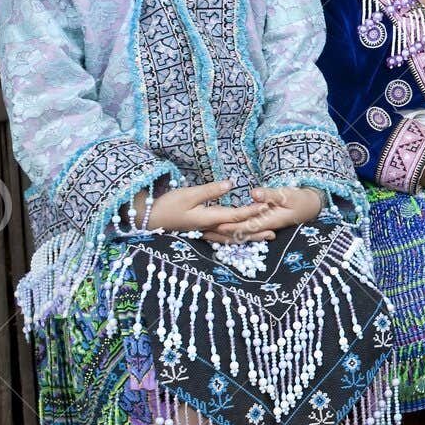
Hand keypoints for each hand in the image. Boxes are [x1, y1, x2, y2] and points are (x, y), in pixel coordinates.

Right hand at [139, 180, 265, 236]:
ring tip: (268, 237)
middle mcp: (210, 229)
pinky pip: (224, 239)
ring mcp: (206, 234)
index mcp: (209, 219)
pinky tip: (244, 239)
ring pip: (233, 238)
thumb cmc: (167, 204)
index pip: (237, 216)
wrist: (148, 220)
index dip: (253, 210)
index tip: (269, 205)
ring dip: (251, 237)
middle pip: (239, 231)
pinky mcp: (202, 234)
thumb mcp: (187, 194)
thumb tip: (231, 184)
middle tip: (276, 229)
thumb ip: (210, 191)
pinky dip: (237, 239)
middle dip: (257, 229)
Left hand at [210, 186, 323, 241]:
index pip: (245, 226)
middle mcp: (263, 227)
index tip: (214, 225)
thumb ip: (270, 195)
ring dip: (222, 236)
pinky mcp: (260, 224)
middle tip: (201, 233)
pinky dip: (230, 232)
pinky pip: (243, 231)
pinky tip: (219, 232)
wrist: (309, 207)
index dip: (230, 226)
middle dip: (220, 234)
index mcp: (268, 221)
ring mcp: (262, 227)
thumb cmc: (299, 199)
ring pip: (239, 235)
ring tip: (205, 235)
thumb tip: (254, 193)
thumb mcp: (287, 195)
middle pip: (239, 234)